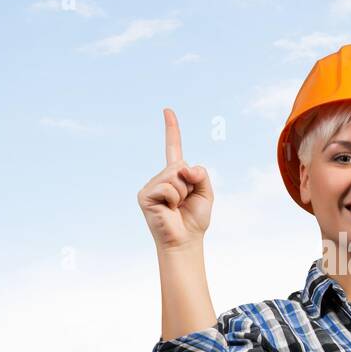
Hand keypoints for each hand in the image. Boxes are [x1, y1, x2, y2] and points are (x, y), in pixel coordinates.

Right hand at [137, 107, 213, 250]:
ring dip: (182, 192)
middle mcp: (160, 178)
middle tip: (185, 202)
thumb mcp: (206, 192)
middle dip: (190, 183)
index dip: (172, 129)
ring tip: (177, 207)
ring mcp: (150, 186)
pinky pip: (167, 186)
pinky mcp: (144, 195)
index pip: (173, 148)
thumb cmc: (194, 219)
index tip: (167, 110)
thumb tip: (185, 166)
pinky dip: (173, 198)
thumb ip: (201, 174)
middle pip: (181, 164)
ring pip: (174, 175)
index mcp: (174, 175)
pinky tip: (168, 210)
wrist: (185, 241)